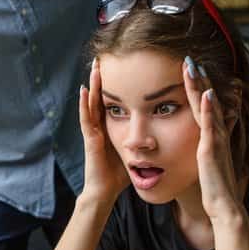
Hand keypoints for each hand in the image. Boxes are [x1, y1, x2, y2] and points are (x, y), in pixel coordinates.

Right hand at [78, 58, 129, 203]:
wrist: (105, 191)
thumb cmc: (119, 174)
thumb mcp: (134, 151)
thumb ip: (143, 140)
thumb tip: (164, 132)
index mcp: (110, 128)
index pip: (113, 101)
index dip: (115, 84)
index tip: (120, 66)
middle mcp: (100, 126)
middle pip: (100, 97)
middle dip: (101, 78)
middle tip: (103, 58)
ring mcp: (93, 132)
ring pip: (92, 103)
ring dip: (92, 85)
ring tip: (94, 67)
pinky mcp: (90, 139)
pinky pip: (86, 118)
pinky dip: (84, 104)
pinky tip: (84, 90)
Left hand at [182, 57, 242, 224]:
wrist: (224, 206)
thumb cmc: (214, 187)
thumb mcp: (207, 162)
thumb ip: (206, 148)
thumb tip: (203, 141)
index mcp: (211, 136)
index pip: (203, 106)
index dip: (197, 87)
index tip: (190, 69)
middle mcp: (215, 134)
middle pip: (206, 101)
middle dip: (199, 79)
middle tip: (190, 58)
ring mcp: (215, 141)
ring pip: (208, 108)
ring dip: (201, 86)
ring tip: (194, 67)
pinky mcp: (212, 150)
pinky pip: (210, 126)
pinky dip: (208, 110)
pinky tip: (206, 94)